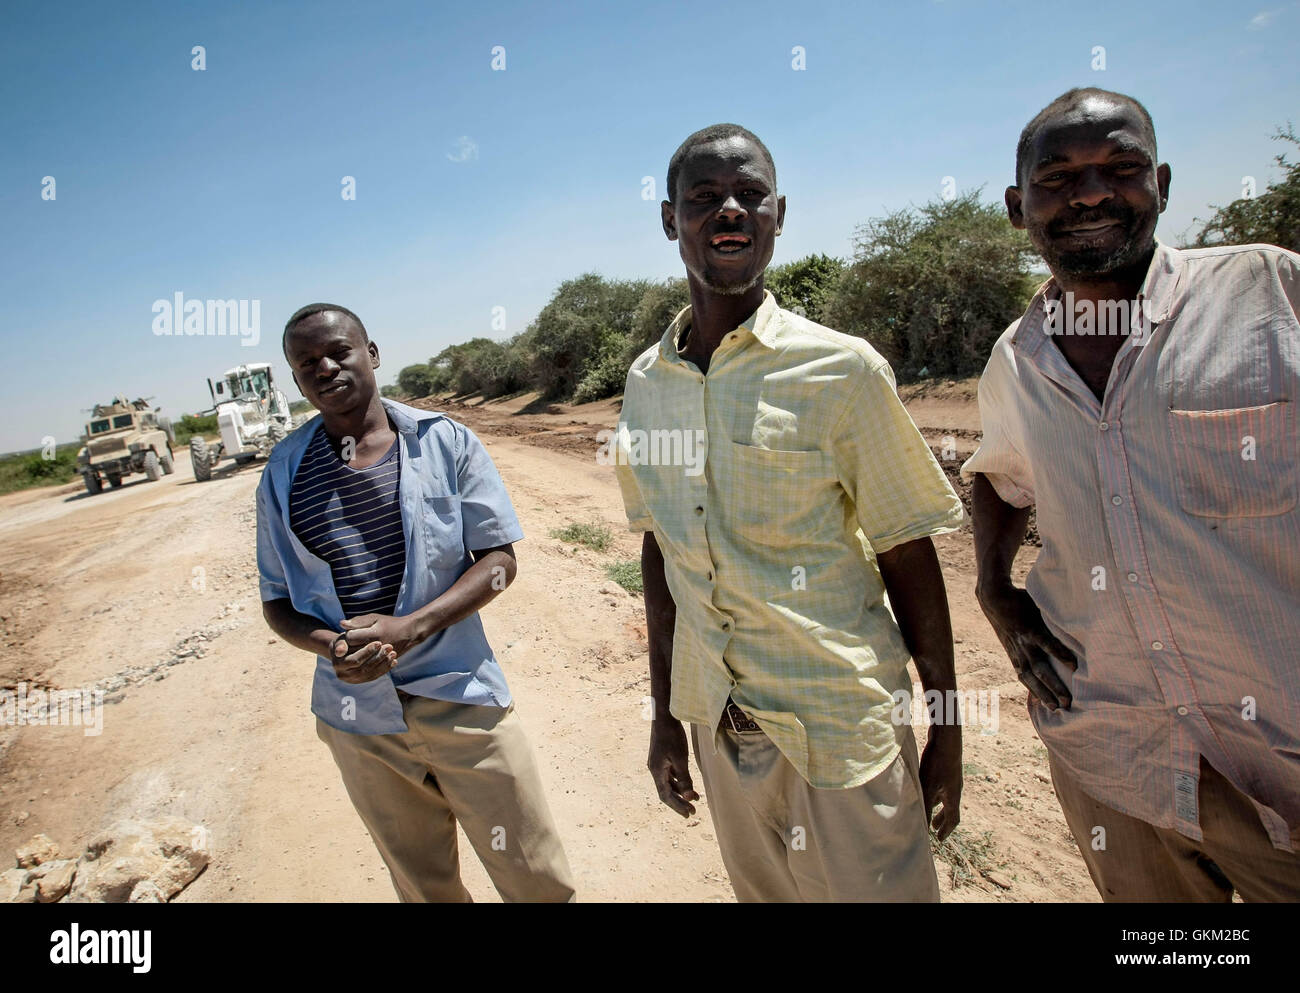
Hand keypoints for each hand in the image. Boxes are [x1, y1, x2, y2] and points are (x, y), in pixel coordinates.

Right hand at [329, 633, 396, 684]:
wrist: (345, 649)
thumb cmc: (344, 641)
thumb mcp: (342, 639)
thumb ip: (341, 643)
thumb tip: (340, 651)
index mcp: (338, 665)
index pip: (355, 660)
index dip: (367, 652)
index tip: (379, 643)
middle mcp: (344, 675)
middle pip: (364, 668)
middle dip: (378, 657)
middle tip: (389, 647)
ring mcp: (353, 680)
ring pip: (370, 673)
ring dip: (383, 663)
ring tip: (393, 653)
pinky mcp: (361, 681)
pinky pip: (374, 676)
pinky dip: (384, 669)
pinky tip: (393, 661)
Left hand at [339, 613, 423, 658]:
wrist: (408, 633)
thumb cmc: (389, 624)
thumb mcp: (374, 618)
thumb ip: (358, 621)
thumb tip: (341, 624)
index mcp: (374, 634)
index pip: (351, 638)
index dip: (347, 636)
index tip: (350, 634)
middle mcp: (378, 647)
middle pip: (353, 652)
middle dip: (349, 649)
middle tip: (351, 644)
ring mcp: (381, 657)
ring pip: (361, 664)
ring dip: (355, 658)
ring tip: (356, 651)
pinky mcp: (383, 664)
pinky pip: (369, 670)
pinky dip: (363, 665)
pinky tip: (362, 661)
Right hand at [648, 718, 697, 816]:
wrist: (664, 716)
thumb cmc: (672, 735)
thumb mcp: (680, 758)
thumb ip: (685, 779)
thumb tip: (690, 798)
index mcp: (656, 771)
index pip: (666, 795)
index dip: (677, 806)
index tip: (689, 813)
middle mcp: (655, 769)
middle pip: (666, 791)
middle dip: (680, 802)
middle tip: (693, 811)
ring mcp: (658, 763)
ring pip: (669, 783)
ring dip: (681, 792)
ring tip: (696, 799)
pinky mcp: (662, 757)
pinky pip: (670, 775)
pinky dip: (679, 781)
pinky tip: (689, 784)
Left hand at [918, 724, 961, 840]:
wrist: (946, 737)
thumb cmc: (938, 762)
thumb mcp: (928, 786)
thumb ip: (925, 805)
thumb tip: (920, 826)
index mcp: (953, 796)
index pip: (953, 819)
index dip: (946, 831)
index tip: (939, 840)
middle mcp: (955, 788)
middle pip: (950, 809)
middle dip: (942, 820)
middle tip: (934, 828)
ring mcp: (951, 778)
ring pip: (944, 797)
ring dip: (937, 806)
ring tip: (928, 810)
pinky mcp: (945, 768)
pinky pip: (941, 786)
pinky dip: (934, 793)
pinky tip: (925, 788)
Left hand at [977, 583, 1076, 709]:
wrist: (993, 597)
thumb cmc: (1011, 614)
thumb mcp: (1017, 634)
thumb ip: (1029, 644)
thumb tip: (1045, 651)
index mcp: (1015, 655)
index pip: (1025, 679)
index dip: (1035, 693)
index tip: (1048, 708)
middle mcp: (1019, 653)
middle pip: (1033, 680)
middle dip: (1047, 696)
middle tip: (1063, 709)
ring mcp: (1025, 643)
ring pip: (1040, 668)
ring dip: (1053, 685)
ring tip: (1067, 698)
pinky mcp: (1031, 629)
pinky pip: (1047, 645)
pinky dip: (1059, 655)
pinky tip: (1073, 665)